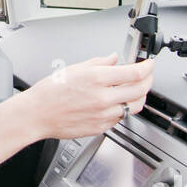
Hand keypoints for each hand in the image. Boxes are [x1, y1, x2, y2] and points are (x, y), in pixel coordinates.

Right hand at [24, 52, 154, 140]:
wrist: (37, 114)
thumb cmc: (50, 92)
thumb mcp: (75, 68)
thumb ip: (99, 63)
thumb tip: (114, 58)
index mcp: (97, 79)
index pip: (134, 73)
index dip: (147, 67)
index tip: (149, 64)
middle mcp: (103, 98)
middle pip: (140, 90)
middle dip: (148, 80)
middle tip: (147, 75)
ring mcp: (103, 115)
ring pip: (134, 107)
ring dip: (139, 97)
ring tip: (135, 90)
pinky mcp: (101, 127)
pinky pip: (120, 118)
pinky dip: (123, 109)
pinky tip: (117, 103)